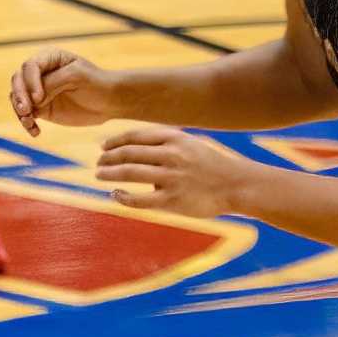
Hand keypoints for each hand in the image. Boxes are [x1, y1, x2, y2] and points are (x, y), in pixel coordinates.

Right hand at [9, 48, 117, 135]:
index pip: (30, 66)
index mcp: (49, 58)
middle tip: (26, 111)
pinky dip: (27, 124)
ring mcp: (38, 91)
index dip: (30, 81)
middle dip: (19, 96)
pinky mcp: (41, 108)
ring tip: (30, 123)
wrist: (108, 102)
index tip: (38, 97)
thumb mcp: (76, 76)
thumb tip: (33, 98)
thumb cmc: (96, 83)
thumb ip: (53, 82)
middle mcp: (40, 73)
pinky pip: (25, 115)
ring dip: (20, 111)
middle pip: (18, 81)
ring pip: (17, 98)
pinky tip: (36, 132)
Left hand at [96, 124, 250, 217]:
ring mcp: (171, 178)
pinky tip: (115, 194)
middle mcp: (171, 155)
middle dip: (109, 157)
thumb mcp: (192, 143)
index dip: (116, 140)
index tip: (104, 146)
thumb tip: (139, 145)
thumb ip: (168, 142)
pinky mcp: (172, 200)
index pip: (136, 136)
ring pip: (129, 173)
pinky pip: (139, 199)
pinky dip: (122, 196)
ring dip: (109, 173)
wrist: (238, 185)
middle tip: (99, 162)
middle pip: (129, 153)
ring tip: (99, 174)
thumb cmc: (214, 165)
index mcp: (176, 138)